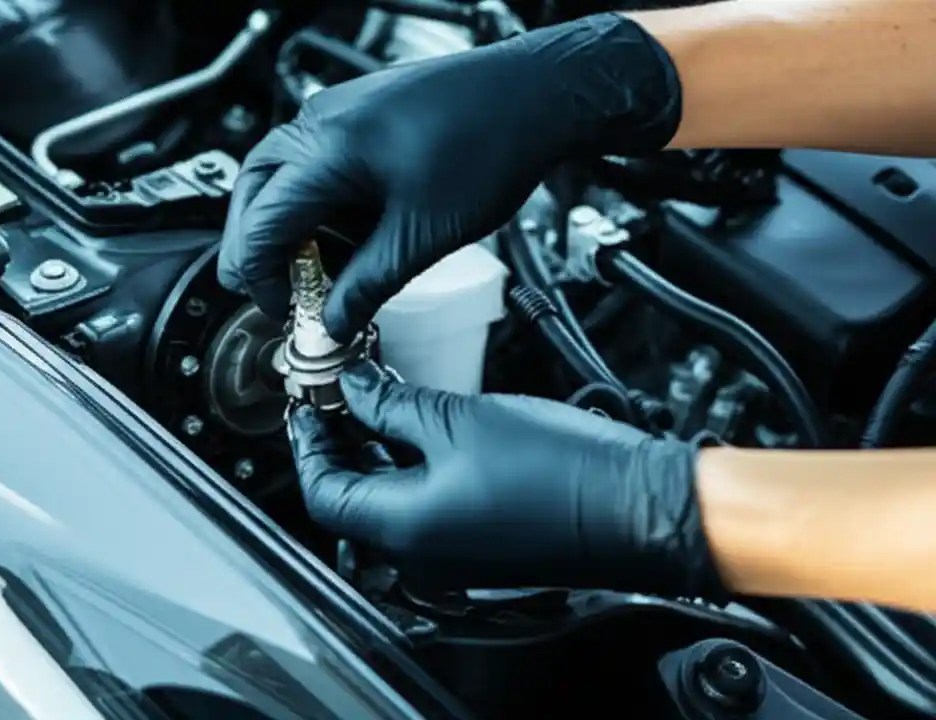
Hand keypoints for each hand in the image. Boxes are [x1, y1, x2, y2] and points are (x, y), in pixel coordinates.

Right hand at [219, 13, 681, 342]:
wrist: (536, 95)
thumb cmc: (491, 144)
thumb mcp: (422, 237)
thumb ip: (367, 286)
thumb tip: (335, 323)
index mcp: (325, 150)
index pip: (260, 226)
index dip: (263, 279)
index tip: (284, 312)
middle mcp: (319, 124)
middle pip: (252, 198)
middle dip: (259, 253)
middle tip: (281, 296)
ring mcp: (335, 114)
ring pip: (278, 180)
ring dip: (288, 230)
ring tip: (319, 272)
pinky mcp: (357, 116)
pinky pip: (312, 165)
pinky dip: (315, 206)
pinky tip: (345, 236)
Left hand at [288, 361, 725, 598]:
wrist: (639, 505)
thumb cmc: (561, 470)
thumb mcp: (456, 418)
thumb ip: (391, 403)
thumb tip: (353, 387)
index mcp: (402, 528)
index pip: (322, 490)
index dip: (308, 441)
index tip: (308, 402)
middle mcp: (419, 556)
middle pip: (350, 502)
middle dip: (339, 444)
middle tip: (338, 395)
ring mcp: (450, 557)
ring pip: (386, 507)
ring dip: (374, 455)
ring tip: (377, 401)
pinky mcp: (480, 548)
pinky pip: (423, 512)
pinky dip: (409, 471)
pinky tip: (419, 429)